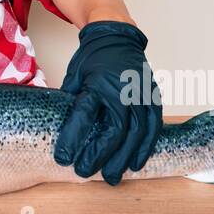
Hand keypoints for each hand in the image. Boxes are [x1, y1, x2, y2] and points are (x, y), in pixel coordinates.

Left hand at [53, 20, 162, 185]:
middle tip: (86, 173)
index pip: (84, 116)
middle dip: (99, 156)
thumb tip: (60, 126)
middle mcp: (122, 91)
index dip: (73, 140)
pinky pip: (153, 126)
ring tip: (113, 177)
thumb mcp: (74, 74)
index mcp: (98, 83)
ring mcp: (140, 94)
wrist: (117, 36)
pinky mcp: (152, 97)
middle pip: (113, 131)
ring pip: (136, 134)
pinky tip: (137, 163)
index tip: (63, 158)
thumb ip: (70, 99)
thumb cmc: (93, 57)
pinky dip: (145, 147)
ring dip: (123, 158)